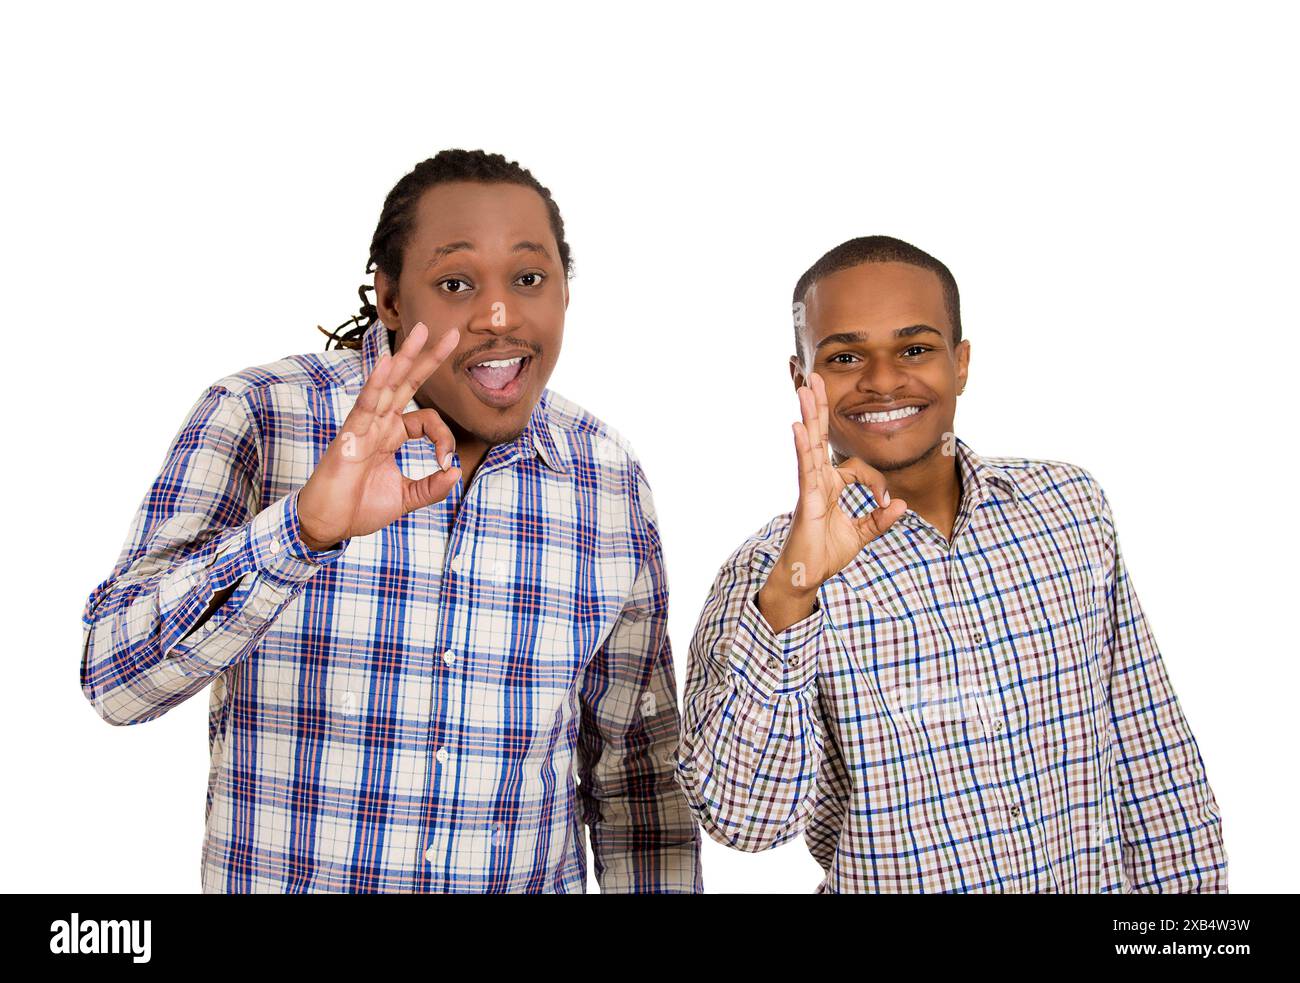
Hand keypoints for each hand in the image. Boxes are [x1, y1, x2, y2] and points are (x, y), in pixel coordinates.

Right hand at [296, 321, 459, 549]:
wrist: (328, 526)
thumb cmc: (359, 508)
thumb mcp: (406, 498)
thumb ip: (432, 487)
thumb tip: (456, 472)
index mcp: (391, 435)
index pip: (427, 419)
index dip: (444, 438)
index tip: (447, 463)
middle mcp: (378, 424)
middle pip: (406, 383)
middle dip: (427, 357)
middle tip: (448, 332)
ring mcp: (363, 427)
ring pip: (388, 385)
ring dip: (405, 357)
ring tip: (421, 331)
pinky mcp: (350, 436)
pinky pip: (366, 405)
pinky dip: (376, 383)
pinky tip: (386, 362)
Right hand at [758, 372, 906, 631]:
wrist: (806, 576)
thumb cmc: (825, 554)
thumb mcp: (861, 535)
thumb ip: (880, 520)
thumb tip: (902, 506)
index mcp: (831, 486)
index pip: (856, 467)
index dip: (877, 483)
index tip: (888, 504)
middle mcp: (818, 480)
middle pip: (819, 436)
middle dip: (819, 407)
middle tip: (814, 378)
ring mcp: (810, 487)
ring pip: (810, 444)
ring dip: (808, 414)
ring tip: (804, 389)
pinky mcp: (806, 498)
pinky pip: (805, 468)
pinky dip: (803, 447)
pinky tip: (799, 427)